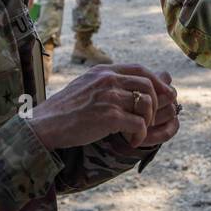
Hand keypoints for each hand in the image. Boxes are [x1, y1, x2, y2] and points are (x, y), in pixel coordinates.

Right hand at [29, 63, 171, 150]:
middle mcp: (107, 80)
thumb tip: (130, 87)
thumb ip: (106, 83)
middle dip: (156, 104)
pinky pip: (139, 124)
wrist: (44, 125)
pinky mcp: (108, 117)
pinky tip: (131, 141)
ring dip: (147, 121)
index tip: (165, 94)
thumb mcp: (86, 85)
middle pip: (148, 86)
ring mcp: (108, 97)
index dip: (157, 81)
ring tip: (137, 132)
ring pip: (145, 105)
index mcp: (103, 71)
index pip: (140, 68)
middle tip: (151, 119)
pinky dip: (140, 135)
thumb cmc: (64, 110)